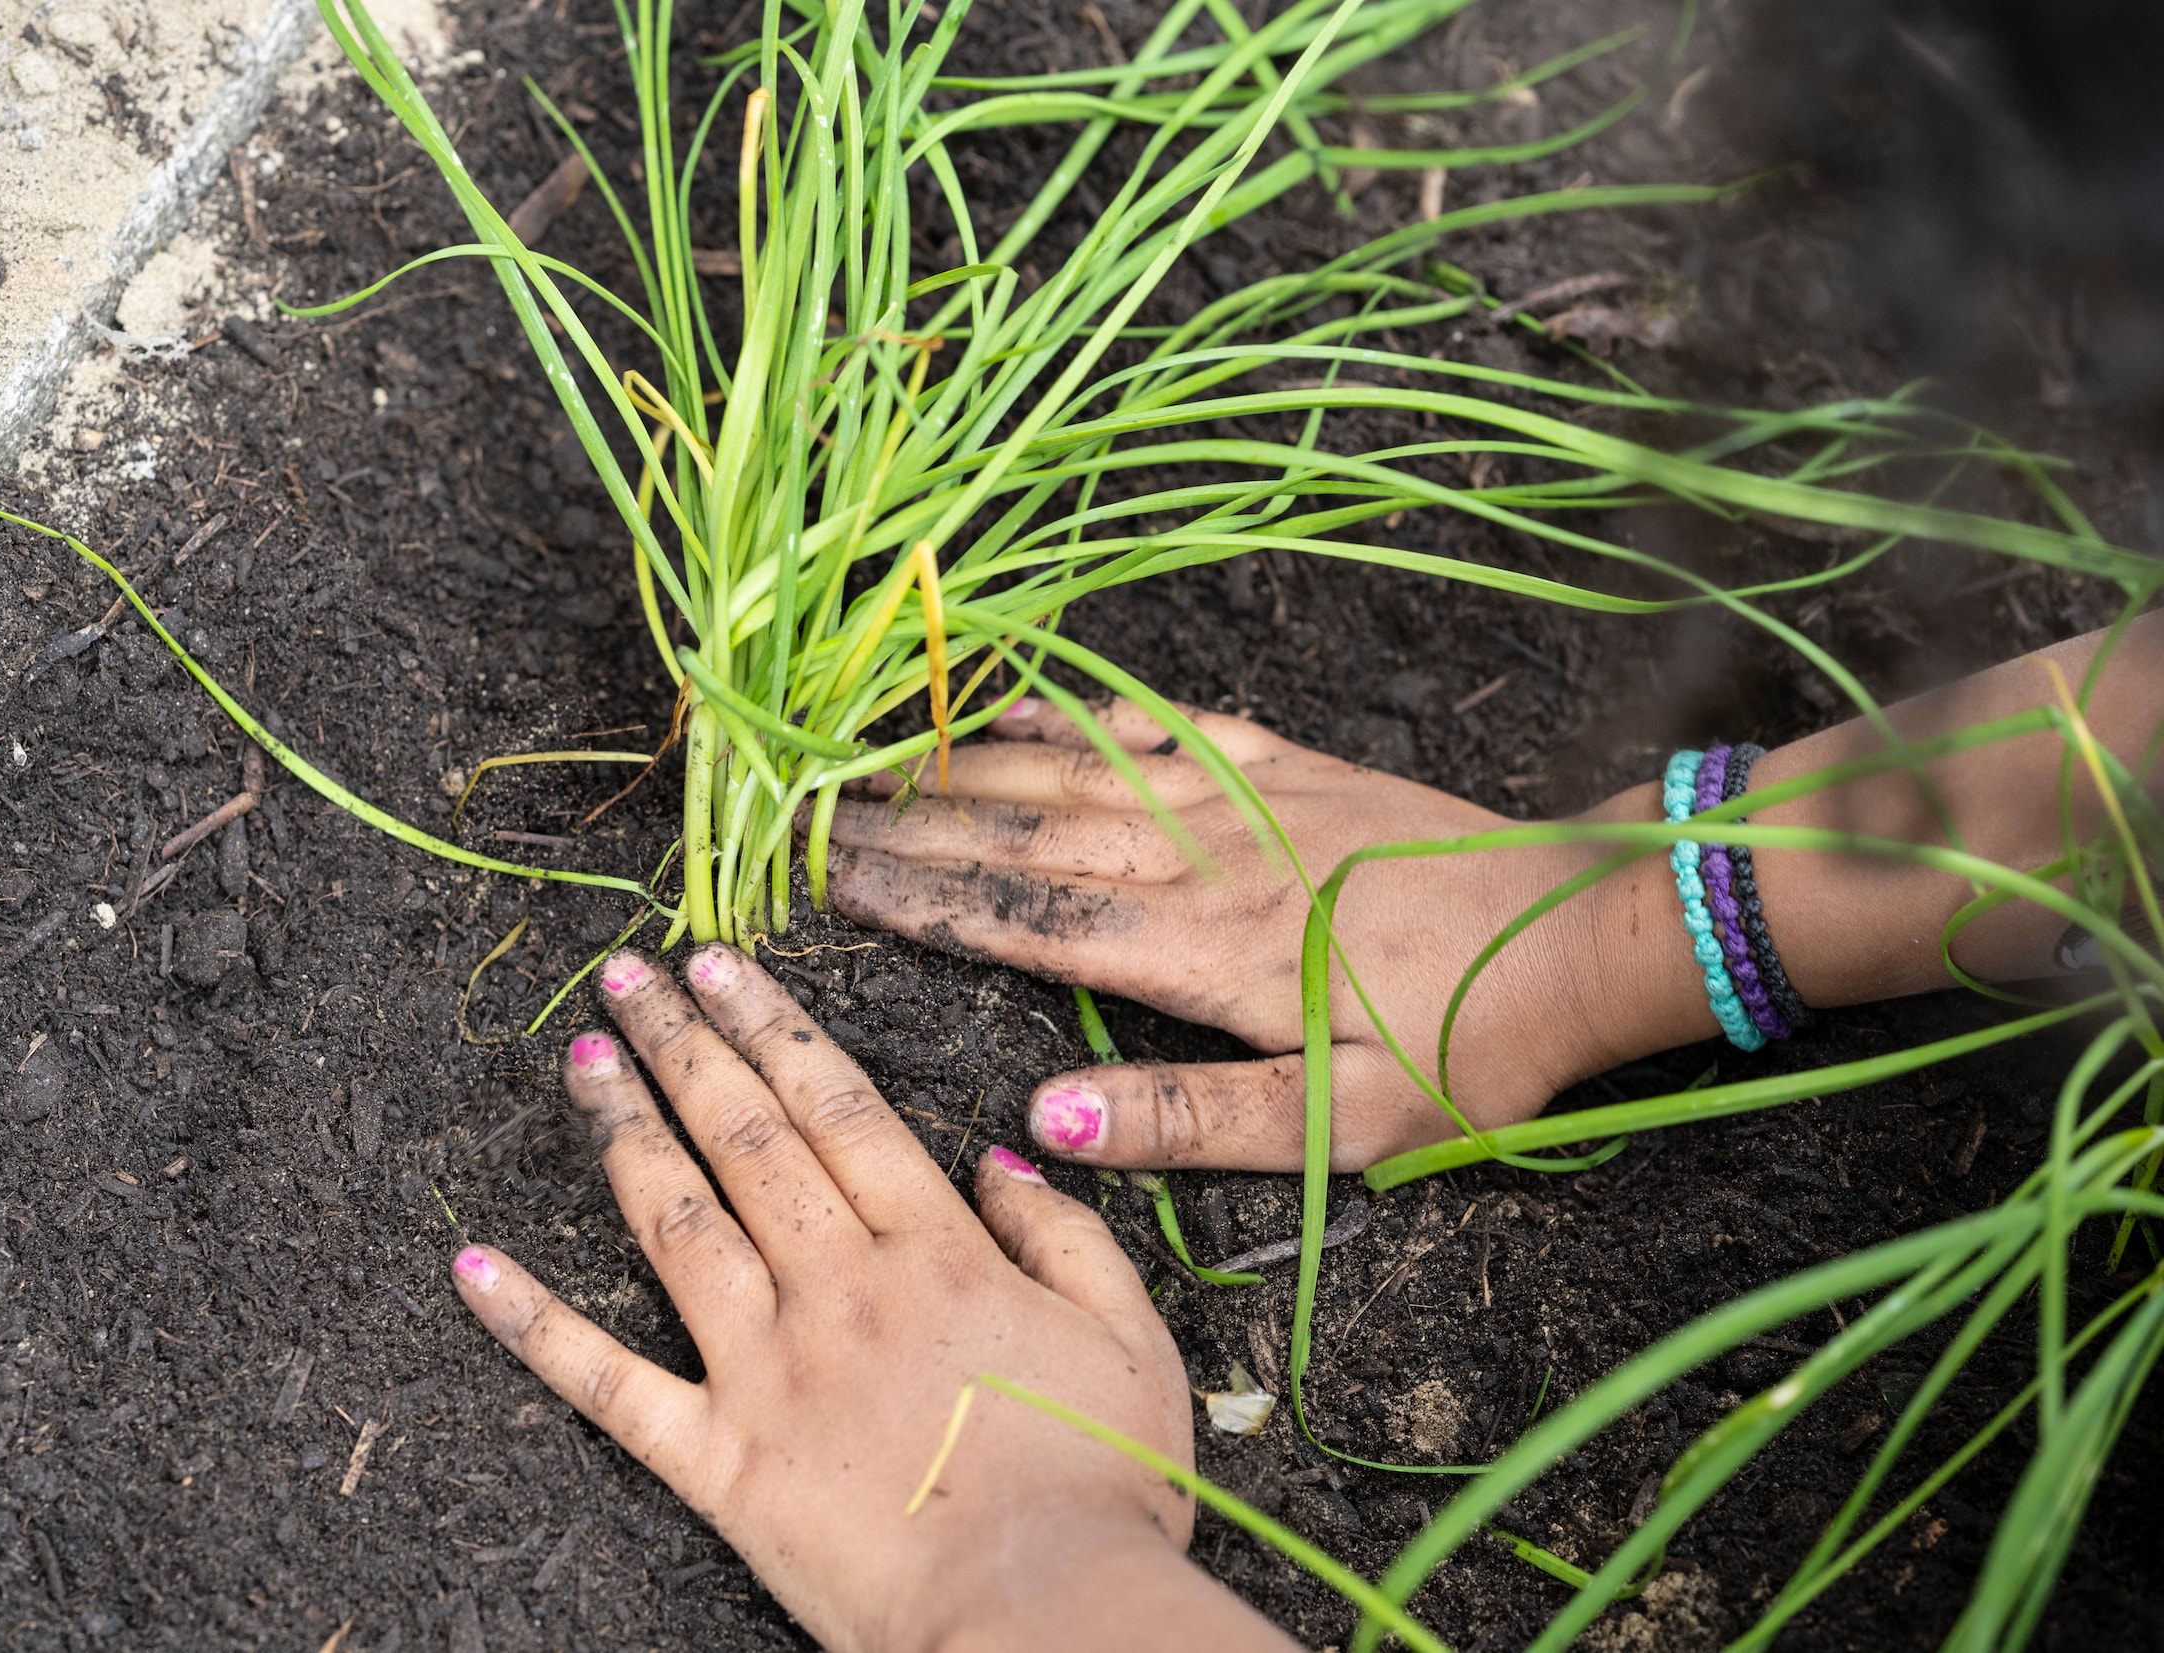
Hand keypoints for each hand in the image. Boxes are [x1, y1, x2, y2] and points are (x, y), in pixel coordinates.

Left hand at [449, 944, 1293, 1652]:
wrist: (1043, 1613)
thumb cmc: (1102, 1486)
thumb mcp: (1131, 1340)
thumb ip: (1065, 1236)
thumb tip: (1001, 1156)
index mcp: (935, 1253)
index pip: (839, 1107)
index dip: (774, 1027)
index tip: (723, 963)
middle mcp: (839, 1288)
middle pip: (748, 1140)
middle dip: (685, 1047)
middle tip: (631, 974)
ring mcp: (768, 1370)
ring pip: (677, 1224)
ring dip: (624, 1131)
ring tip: (581, 1056)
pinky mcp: (719, 1462)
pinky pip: (607, 1385)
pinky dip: (534, 1323)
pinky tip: (471, 1264)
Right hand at [824, 696, 1705, 1172]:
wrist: (1588, 928)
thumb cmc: (1469, 1046)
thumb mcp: (1346, 1125)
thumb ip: (1194, 1121)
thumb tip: (1046, 1120)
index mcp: (1205, 951)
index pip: (1028, 918)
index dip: (922, 899)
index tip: (830, 883)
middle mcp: (1205, 857)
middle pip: (1027, 832)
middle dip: (912, 824)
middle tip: (811, 816)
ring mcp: (1245, 798)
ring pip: (1076, 772)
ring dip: (967, 766)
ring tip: (876, 763)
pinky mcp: (1288, 765)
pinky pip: (1159, 725)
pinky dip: (1078, 713)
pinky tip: (1020, 706)